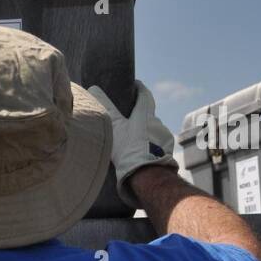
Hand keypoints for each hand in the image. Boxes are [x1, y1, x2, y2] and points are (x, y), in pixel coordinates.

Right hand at [86, 81, 178, 208]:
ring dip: (144, 132)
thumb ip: (105, 107)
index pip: (145, 95)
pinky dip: (149, 145)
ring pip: (153, 130)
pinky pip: (157, 144)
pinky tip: (140, 153)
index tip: (135, 85)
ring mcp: (164, 137)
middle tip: (127, 117)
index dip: (140, 88)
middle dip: (140, 114)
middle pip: (149, 114)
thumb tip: (94, 88)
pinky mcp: (166, 151)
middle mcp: (157, 123)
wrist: (147, 174)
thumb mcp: (114, 126)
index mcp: (145, 114)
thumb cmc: (128, 148)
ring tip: (132, 140)